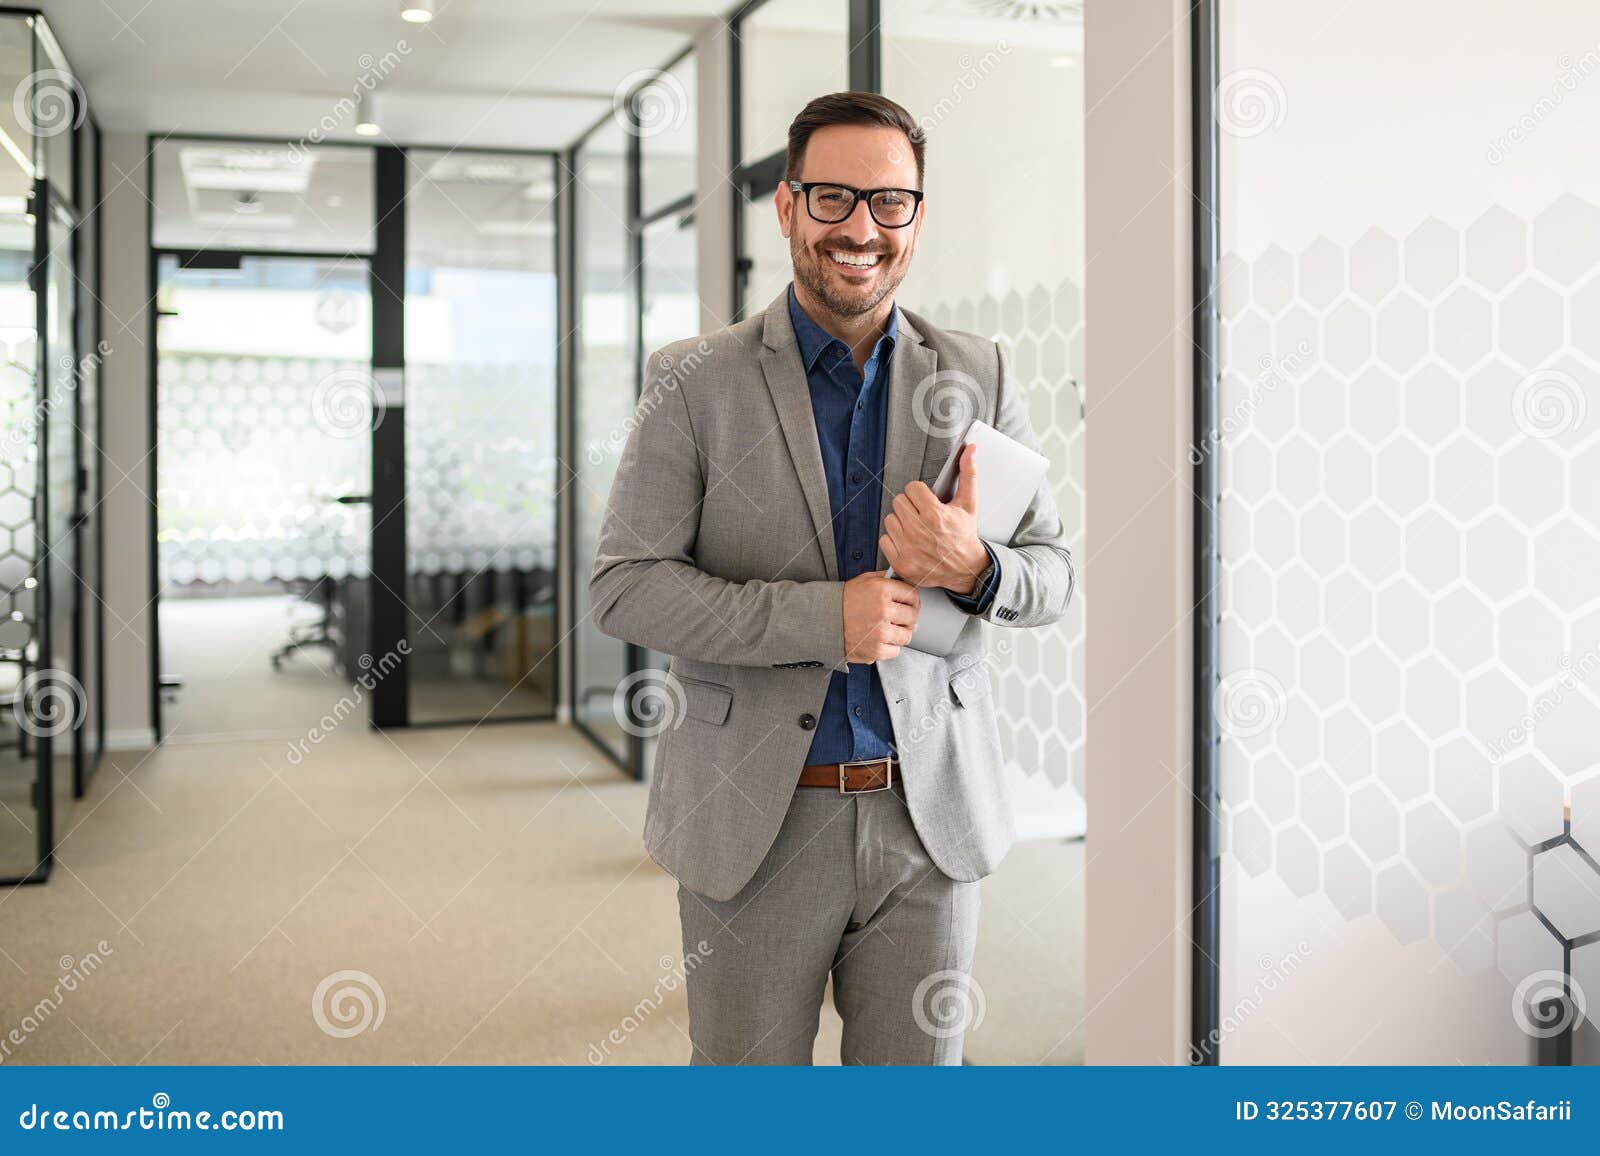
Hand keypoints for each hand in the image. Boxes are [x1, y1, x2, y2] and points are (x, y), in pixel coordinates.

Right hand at [842, 571, 919, 662]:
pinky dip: (889, 647)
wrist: (823, 621)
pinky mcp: (876, 650)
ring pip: (906, 635)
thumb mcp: (865, 580)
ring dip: (900, 634)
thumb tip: (906, 581)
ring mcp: (880, 632)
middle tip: (898, 619)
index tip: (908, 605)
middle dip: (907, 618)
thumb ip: (887, 579)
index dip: (912, 600)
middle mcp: (883, 610)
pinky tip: (879, 640)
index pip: (913, 596)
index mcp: (882, 590)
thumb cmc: (844, 601)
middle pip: (913, 616)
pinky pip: (895, 651)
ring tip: (887, 629)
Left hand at [879, 443, 988, 593]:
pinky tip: (909, 542)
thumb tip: (970, 449)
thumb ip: (968, 474)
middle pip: (898, 502)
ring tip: (916, 528)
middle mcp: (919, 531)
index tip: (926, 501)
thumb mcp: (968, 504)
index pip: (911, 488)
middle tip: (922, 515)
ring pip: (890, 519)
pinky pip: (884, 539)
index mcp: (934, 514)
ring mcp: (908, 548)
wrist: (966, 569)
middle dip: (910, 506)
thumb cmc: (964, 536)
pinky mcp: (901, 562)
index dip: (920, 493)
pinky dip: (894, 540)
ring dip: (901, 522)